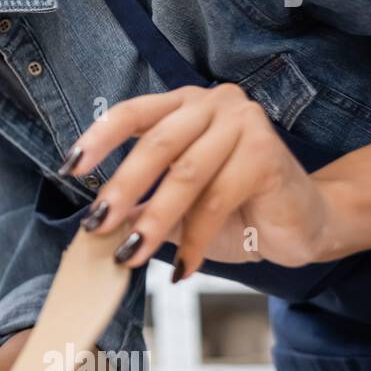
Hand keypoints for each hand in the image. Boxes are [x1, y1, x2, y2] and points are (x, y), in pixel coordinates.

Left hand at [62, 83, 334, 277]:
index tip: (68, 169)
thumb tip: (95, 221)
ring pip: (186, 175)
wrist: (302, 223)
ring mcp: (245, 123)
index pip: (132, 113)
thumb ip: (140, 203)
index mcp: (183, 104)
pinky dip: (194, 239)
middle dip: (122, 189)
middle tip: (96, 227)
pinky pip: (217, 200)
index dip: (97, 139)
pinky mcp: (267, 154)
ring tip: (131, 256)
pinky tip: (184, 267)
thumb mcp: (176, 205)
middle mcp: (214, 103)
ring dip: (154, 221)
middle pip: (156, 145)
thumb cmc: (235, 208)